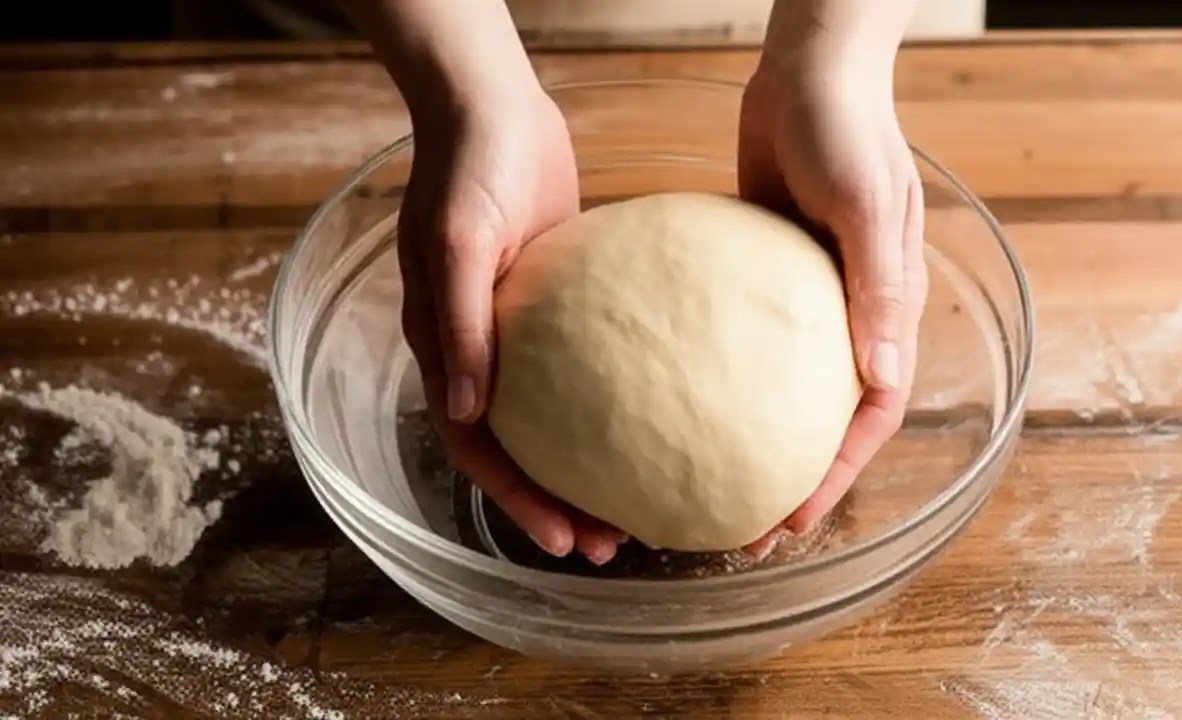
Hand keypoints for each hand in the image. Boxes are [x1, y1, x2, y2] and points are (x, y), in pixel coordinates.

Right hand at [397, 84, 626, 563]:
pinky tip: (652, 417)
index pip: (475, 445)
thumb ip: (458, 321)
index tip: (565, 538)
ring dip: (584, 465)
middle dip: (555, 502)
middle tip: (611, 543)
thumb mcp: (458, 240)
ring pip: (550, 418)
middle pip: (515, 447)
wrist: (491, 105)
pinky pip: (580, 369)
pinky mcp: (558, 303)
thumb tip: (462, 409)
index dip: (515, 499)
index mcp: (443, 345)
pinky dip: (607, 405)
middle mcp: (477, 349)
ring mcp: (517, 329)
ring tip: (636, 503)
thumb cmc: (466, 168)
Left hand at [738, 37, 926, 550]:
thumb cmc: (846, 129)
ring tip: (702, 482)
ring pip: (779, 390)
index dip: (836, 474)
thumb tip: (881, 378)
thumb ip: (875, 287)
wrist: (805, 70)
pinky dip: (717, 379)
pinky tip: (671, 401)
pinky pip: (740, 342)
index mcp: (885, 307)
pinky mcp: (756, 276)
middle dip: (790, 477)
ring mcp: (800, 298)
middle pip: (823, 417)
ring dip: (749, 439)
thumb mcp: (865, 205)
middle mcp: (846, 314)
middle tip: (739, 529)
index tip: (789, 519)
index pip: (871, 414)